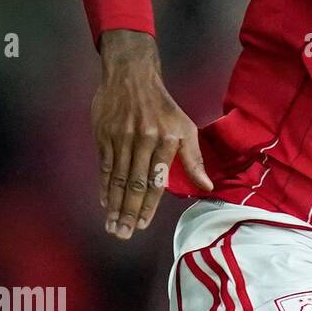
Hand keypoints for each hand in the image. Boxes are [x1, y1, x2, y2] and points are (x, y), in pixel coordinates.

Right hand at [92, 29, 211, 238]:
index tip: (143, 225)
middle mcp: (142, 140)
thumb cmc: (164, 107)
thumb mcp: (186, 128)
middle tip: (123, 234)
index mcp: (165, 140)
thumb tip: (207, 186)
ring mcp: (120, 138)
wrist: (132, 76)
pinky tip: (104, 201)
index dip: (148, 205)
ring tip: (112, 225)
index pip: (155, 180)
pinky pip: (104, 166)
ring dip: (113, 204)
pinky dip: (104, 186)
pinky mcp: (104, 135)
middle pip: (133, 184)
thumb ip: (194, 160)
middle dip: (127, 212)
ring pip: (116, 178)